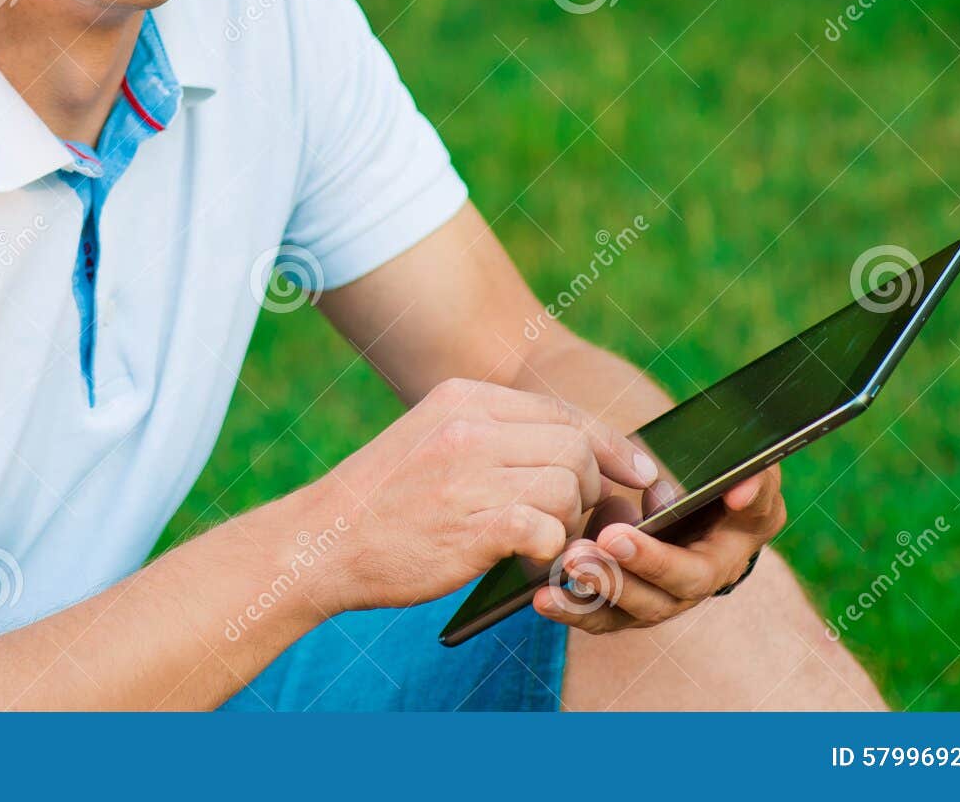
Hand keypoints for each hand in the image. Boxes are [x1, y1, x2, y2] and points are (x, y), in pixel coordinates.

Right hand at [305, 377, 660, 612]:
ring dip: (568, 523)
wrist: (320, 542)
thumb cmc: (382, 501)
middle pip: (576, 446)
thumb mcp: (432, 437)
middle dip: (591, 487)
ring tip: (541, 542)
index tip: (639, 469)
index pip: (562, 411)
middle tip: (574, 520)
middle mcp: (471, 426)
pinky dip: (549, 549)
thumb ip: (492, 434)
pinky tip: (526, 561)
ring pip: (569, 486)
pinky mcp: (473, 523)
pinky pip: (547, 529)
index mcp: (464, 398)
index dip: (610, 442)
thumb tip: (570, 447)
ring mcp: (471, 472)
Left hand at [531, 465, 786, 632]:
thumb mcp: (756, 479)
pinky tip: (542, 598)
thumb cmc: (736, 485)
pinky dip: (571, 607)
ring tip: (559, 568)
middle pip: (651, 601)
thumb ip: (756, 482)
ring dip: (588, 594)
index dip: (654, 560)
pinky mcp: (625, 600)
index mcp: (723, 561)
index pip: (690, 573)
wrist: (715, 502)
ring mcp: (654, 598)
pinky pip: (599, 613)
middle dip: (612, 578)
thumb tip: (740, 489)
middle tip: (577, 554)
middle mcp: (688, 590)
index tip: (615, 536)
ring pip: (621, 613)